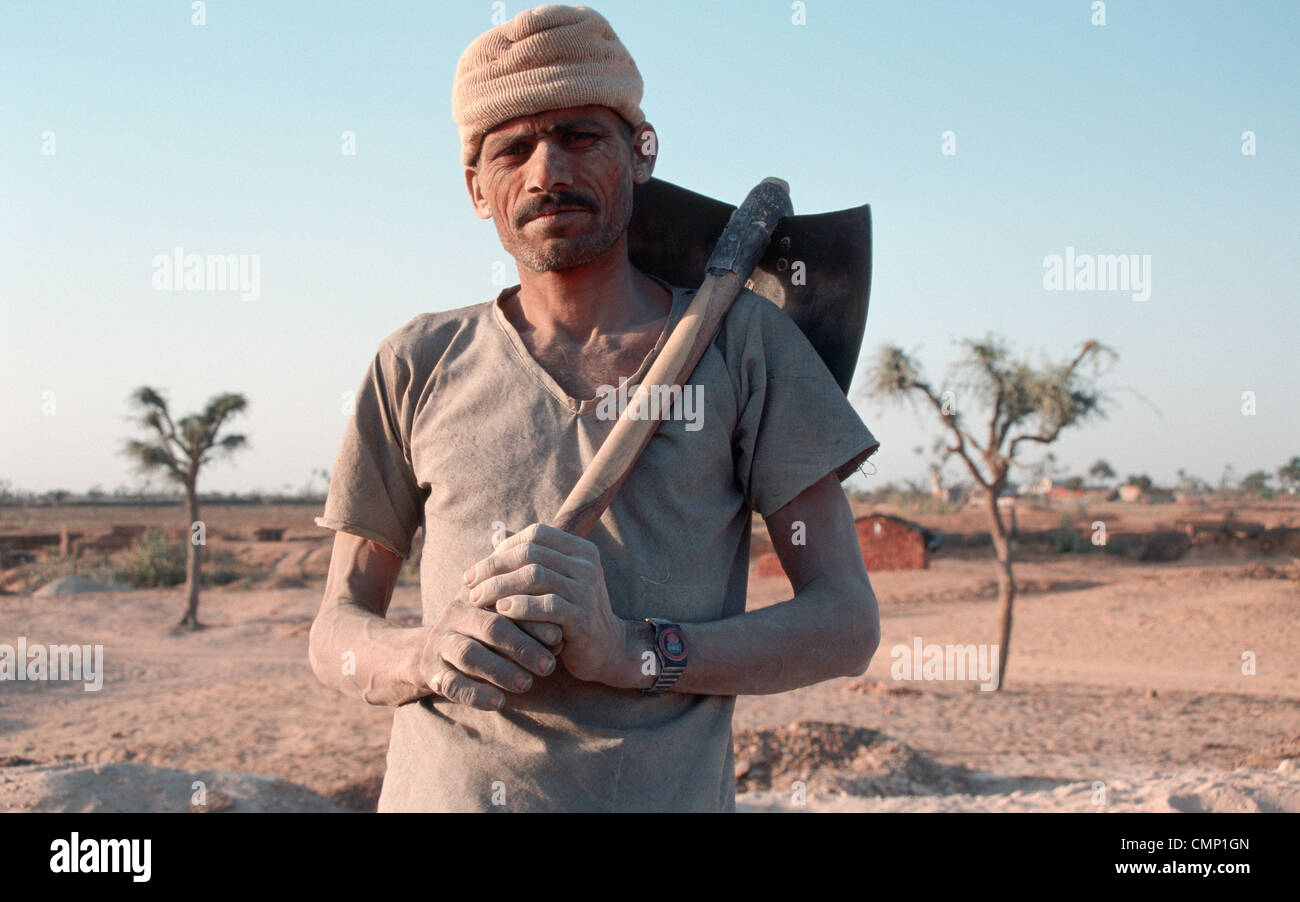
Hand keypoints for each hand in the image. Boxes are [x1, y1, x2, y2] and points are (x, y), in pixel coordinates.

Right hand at [412, 585, 558, 710]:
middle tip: (548, 666)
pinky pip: (452, 684)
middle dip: (522, 648)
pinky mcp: (430, 670)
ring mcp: (439, 642)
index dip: (534, 621)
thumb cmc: (486, 637)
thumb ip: (531, 627)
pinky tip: (499, 703)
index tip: (559, 636)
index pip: (507, 603)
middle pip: (491, 627)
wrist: (436, 653)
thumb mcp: (507, 625)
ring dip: (501, 671)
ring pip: (470, 655)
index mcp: (476, 596)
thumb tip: (560, 638)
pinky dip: (477, 694)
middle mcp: (455, 614)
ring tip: (526, 685)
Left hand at [463, 523, 638, 686]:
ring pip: (535, 576)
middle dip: (493, 568)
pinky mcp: (583, 617)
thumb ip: (530, 561)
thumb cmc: (570, 614)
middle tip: (469, 586)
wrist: (606, 649)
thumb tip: (495, 537)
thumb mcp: (554, 583)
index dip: (502, 549)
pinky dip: (519, 606)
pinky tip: (501, 611)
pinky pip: (546, 605)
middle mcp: (586, 565)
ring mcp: (588, 590)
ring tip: (477, 599)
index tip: (475, 571)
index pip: (535, 534)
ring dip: (499, 586)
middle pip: (531, 554)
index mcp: (580, 550)